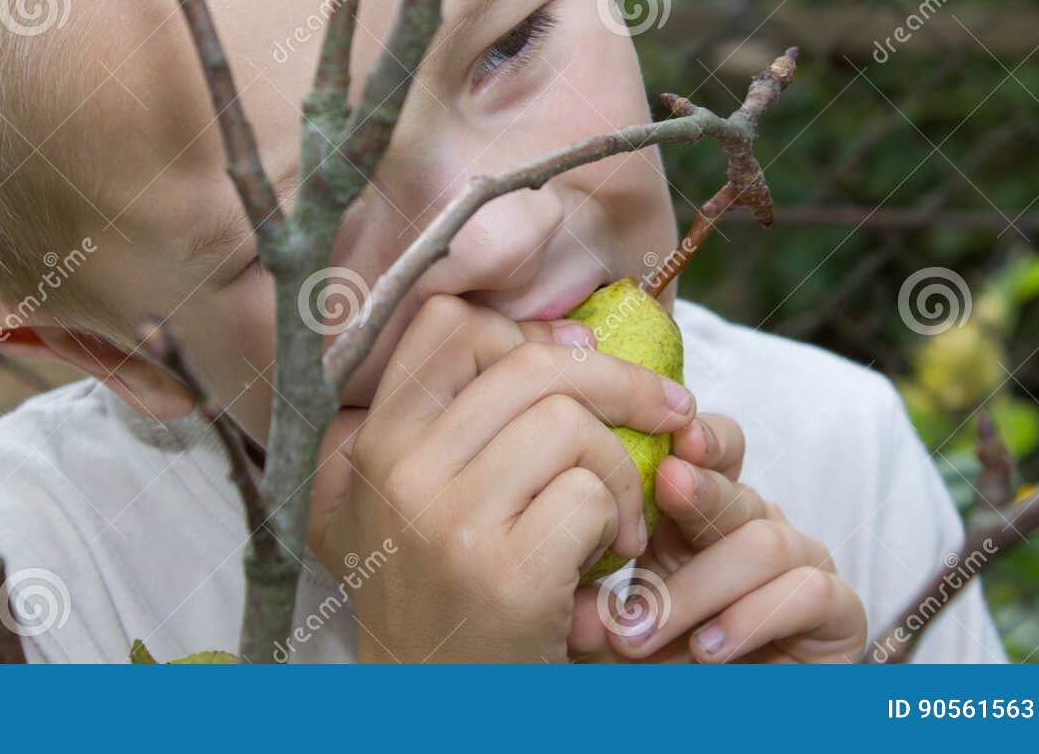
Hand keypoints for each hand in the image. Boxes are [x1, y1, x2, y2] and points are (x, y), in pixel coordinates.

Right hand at [309, 295, 698, 661]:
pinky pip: (590, 493)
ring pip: (570, 423)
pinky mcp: (504, 572)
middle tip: (667, 413)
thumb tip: (559, 335)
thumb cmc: (438, 602)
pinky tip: (612, 561)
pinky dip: (622, 520)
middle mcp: (397, 471)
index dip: (528, 330)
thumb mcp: (397, 505)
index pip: (449, 323)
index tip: (578, 361)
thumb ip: (440, 420)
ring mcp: (446, 521)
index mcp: (371, 443)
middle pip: (530, 363)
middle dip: (620, 381)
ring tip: (618, 518)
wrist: (434, 716)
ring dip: (621, 468)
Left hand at [568, 413, 866, 662]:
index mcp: (703, 515)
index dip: (698, 439)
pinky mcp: (840, 610)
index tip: (667, 445)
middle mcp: (758, 527)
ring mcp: (804, 564)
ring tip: (646, 634)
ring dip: (699, 589)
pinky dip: (752, 619)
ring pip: (765, 542)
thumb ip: (603, 615)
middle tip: (662, 488)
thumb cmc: (672, 669)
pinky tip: (709, 649)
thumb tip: (580, 613)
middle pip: (735, 488)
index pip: (710, 453)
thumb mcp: (626, 634)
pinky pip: (807, 592)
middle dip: (696, 492)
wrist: (732, 725)